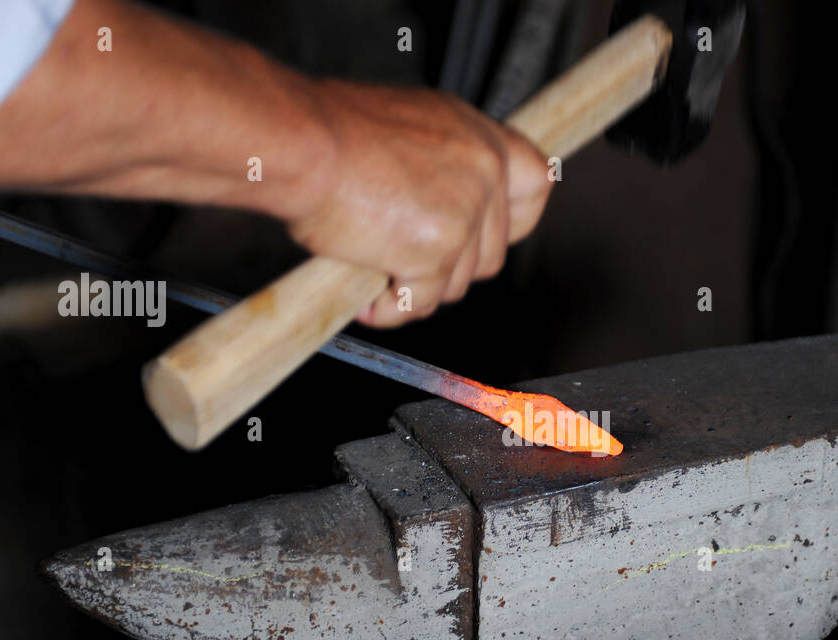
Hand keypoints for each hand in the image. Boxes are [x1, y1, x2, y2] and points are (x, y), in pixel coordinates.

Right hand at [284, 81, 553, 327]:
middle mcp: (483, 171)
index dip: (514, 221)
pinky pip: (421, 302)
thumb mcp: (405, 133)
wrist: (300, 144)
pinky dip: (393, 309)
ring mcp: (464, 213)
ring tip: (374, 270)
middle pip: (491, 252)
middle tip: (405, 261)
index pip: (537, 183)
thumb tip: (441, 208)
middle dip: (449, 269)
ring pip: (457, 283)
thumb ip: (439, 168)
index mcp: (478, 136)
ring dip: (417, 287)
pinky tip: (369, 298)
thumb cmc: (329, 134)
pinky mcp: (436, 249)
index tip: (485, 237)